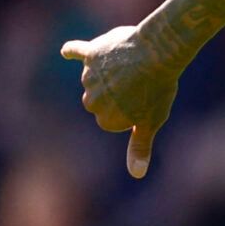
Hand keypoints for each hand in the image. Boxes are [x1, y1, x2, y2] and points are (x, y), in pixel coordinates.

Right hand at [61, 24, 182, 177]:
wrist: (157, 54)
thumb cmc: (157, 91)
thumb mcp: (151, 121)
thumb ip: (140, 146)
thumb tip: (137, 174)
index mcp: (105, 119)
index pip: (114, 118)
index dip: (131, 109)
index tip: (143, 101)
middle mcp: (91, 99)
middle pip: (102, 99)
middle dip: (117, 92)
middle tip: (137, 83)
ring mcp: (89, 75)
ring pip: (97, 76)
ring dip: (111, 72)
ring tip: (131, 66)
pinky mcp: (91, 53)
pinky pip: (76, 52)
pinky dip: (72, 51)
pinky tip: (66, 51)